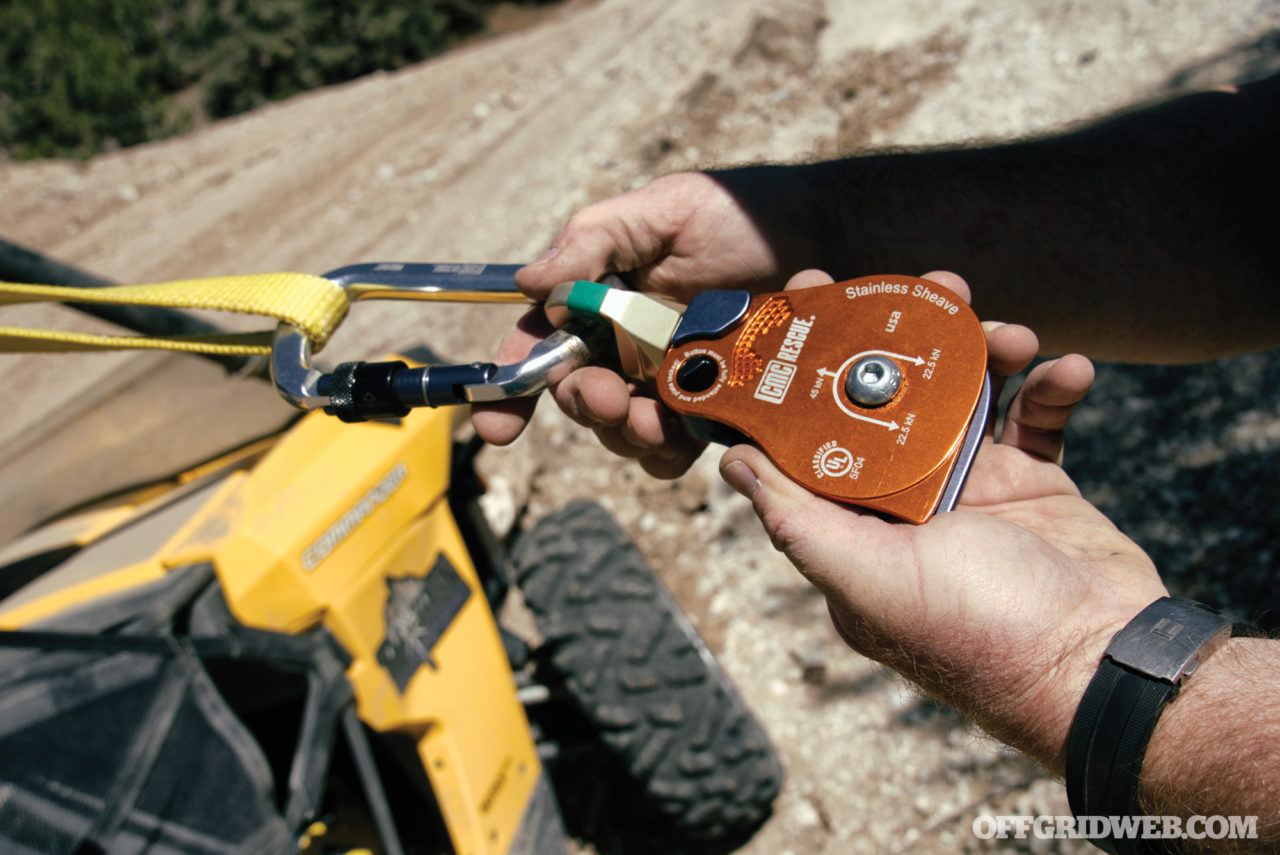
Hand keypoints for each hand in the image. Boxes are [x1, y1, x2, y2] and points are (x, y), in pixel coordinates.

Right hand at [472, 170, 811, 465]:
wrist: (821, 237)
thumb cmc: (735, 213)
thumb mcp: (661, 210)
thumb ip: (594, 242)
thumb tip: (529, 283)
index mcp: (598, 298)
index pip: (538, 343)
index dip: (510, 386)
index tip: (497, 427)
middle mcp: (622, 344)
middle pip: (576, 394)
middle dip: (583, 404)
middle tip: (608, 399)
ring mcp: (664, 380)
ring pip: (619, 429)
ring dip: (622, 434)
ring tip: (650, 422)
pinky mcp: (706, 407)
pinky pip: (672, 448)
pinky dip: (667, 452)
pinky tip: (682, 439)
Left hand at [718, 314, 1167, 774]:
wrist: (1101, 664)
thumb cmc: (978, 631)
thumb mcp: (866, 578)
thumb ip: (797, 521)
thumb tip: (732, 466)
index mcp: (854, 524)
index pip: (813, 434)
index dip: (808, 368)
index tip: (813, 300)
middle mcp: (905, 502)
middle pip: (889, 399)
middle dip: (903, 339)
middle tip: (920, 286)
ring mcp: (969, 490)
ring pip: (962, 395)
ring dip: (985, 351)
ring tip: (1007, 327)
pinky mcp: (1032, 484)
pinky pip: (1034, 418)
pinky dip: (1052, 388)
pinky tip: (1069, 368)